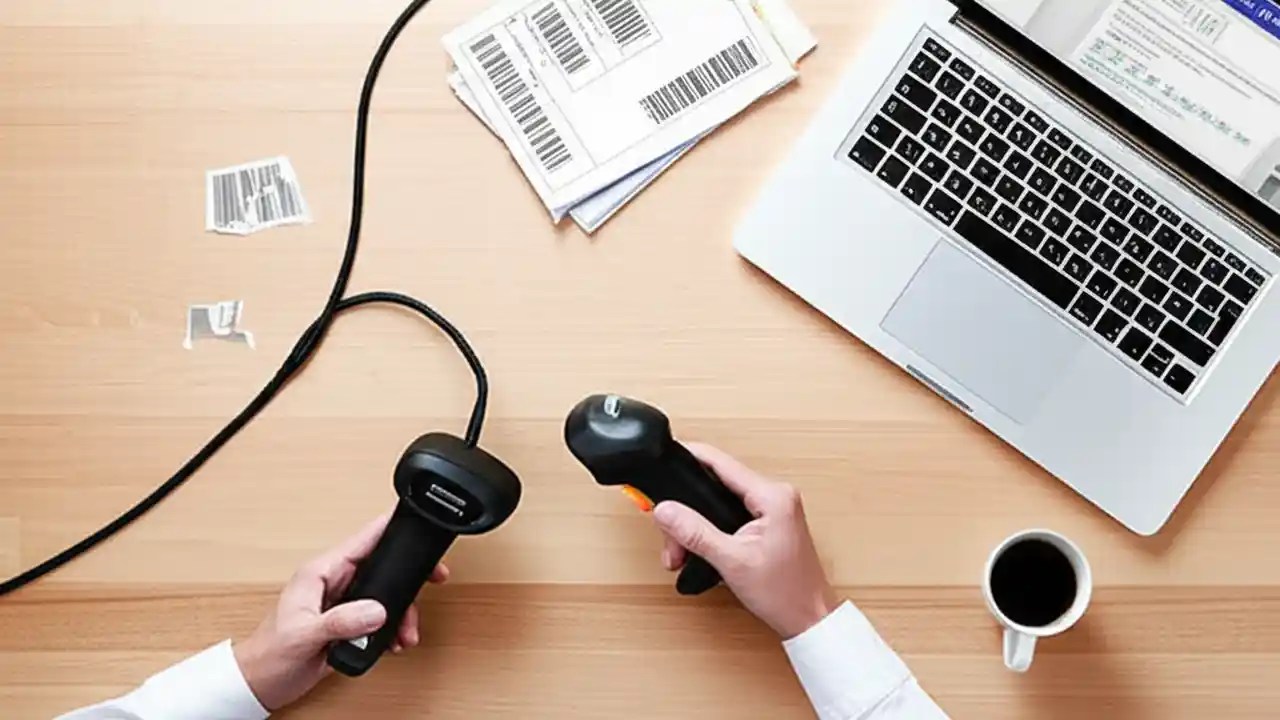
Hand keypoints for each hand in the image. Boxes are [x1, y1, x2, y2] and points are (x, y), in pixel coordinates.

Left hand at [233, 513, 449, 709]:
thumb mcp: (304, 635)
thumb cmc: (269, 655)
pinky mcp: (348, 623)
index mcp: (321, 573)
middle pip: (382, 566)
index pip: (361, 541)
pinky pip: (380, 618)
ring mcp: (343, 603)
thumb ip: (340, 621)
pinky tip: (394, 642)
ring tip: (407, 632)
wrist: (260, 685)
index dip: (388, 529)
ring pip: (385, 595)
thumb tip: (375, 611)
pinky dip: (392, 629)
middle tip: (433, 578)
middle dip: (408, 576)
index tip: (412, 522)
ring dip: (402, 612)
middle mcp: (334, 583)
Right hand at [652, 443, 838, 639]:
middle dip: (687, 513)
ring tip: (682, 553)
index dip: (690, 458)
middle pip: (715, 485)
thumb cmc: (786, 594)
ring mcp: (773, 508)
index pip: (720, 463)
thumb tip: (665, 510)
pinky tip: (699, 549)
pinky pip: (730, 514)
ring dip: (696, 526)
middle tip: (672, 541)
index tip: (666, 460)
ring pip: (719, 502)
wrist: (809, 619)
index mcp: (772, 496)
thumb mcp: (731, 562)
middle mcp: (775, 495)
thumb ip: (695, 532)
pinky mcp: (768, 522)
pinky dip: (710, 531)